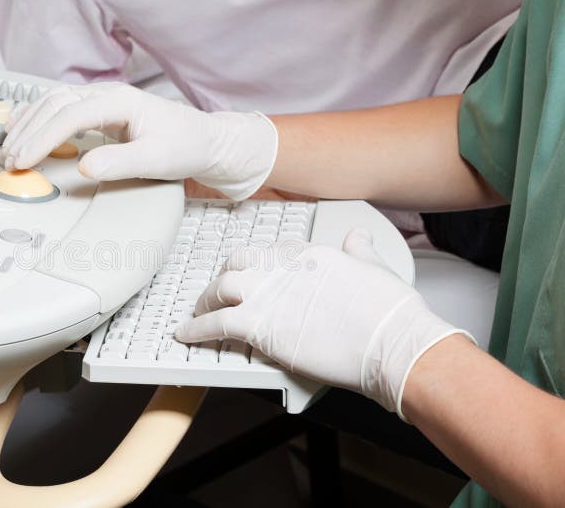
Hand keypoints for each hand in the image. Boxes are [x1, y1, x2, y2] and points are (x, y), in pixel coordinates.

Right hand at [1, 82, 277, 200]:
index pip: (69, 115)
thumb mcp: (156, 160)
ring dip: (29, 124)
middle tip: (11, 162)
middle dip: (29, 132)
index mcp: (119, 101)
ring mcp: (103, 100)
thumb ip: (120, 163)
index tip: (24, 160)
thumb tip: (84, 168)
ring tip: (10, 151)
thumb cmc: (185, 147)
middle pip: (55, 104)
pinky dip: (38, 120)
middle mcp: (107, 95)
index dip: (42, 138)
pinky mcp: (100, 111)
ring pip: (53, 102)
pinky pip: (60, 108)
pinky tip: (25, 132)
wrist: (205, 142)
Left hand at [175, 229, 474, 417]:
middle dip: (223, 277)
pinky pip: (215, 324)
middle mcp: (283, 268)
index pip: (267, 253)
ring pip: (220, 289)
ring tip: (196, 314)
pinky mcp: (262, 327)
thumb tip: (357, 237)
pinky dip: (195, 329)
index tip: (247, 277)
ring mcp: (269, 295)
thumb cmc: (390, 313)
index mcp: (308, 253)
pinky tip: (185, 334)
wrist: (393, 342)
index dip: (252, 267)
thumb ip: (359, 250)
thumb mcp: (375, 267)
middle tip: (216, 294)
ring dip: (204, 302)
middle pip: (237, 263)